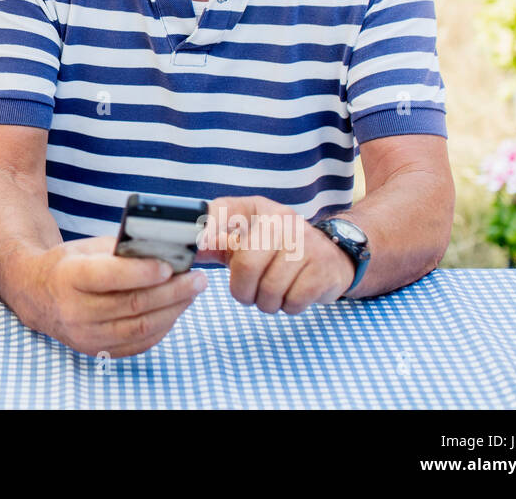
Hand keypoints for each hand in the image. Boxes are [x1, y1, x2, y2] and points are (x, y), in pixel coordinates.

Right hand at [23, 237, 207, 357]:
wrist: (36, 294)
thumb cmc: (67, 264)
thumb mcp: (86, 248)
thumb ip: (121, 249)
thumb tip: (164, 250)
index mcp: (69, 277)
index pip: (111, 276)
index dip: (144, 272)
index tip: (171, 265)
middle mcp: (75, 310)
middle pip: (133, 304)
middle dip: (172, 291)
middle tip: (197, 279)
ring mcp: (85, 335)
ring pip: (141, 327)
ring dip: (173, 310)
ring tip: (192, 293)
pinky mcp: (96, 350)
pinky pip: (138, 344)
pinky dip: (162, 327)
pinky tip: (175, 310)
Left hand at [196, 196, 354, 314]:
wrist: (333, 255)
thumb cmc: (277, 249)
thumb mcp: (245, 235)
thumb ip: (213, 239)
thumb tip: (183, 249)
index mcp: (258, 209)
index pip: (224, 214)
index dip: (208, 234)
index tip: (200, 247)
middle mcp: (284, 221)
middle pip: (246, 266)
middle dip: (243, 291)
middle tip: (250, 292)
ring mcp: (307, 244)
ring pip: (270, 291)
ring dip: (267, 303)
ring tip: (273, 292)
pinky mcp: (324, 268)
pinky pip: (294, 301)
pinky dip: (288, 306)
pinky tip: (292, 293)